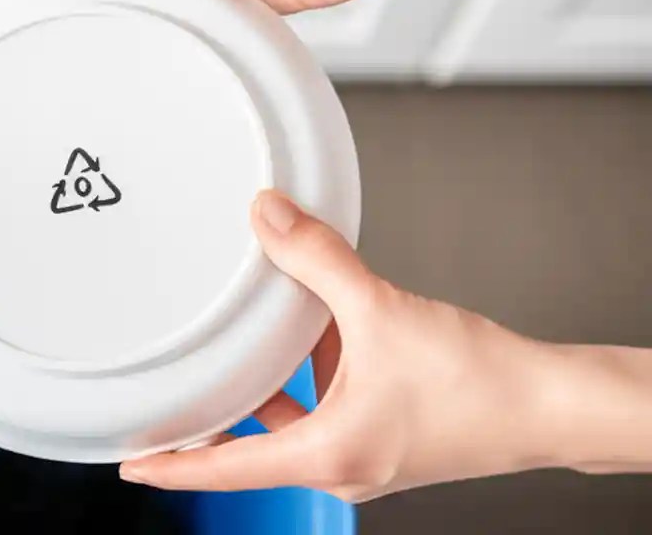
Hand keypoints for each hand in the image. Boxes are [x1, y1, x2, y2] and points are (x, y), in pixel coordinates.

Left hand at [119, 190, 589, 501]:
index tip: (131, 461)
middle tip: (173, 391)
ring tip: (245, 346)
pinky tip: (316, 333)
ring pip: (293, 422)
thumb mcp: (381, 310)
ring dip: (272, 385)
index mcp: (327, 454)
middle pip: (252, 446)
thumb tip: (268, 216)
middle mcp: (341, 466)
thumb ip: (317, 258)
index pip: (225, 470)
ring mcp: (366, 455)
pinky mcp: (387, 437)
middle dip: (216, 416)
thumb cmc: (483, 383)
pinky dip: (312, 377)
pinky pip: (328, 411)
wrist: (555, 404)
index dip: (171, 466)